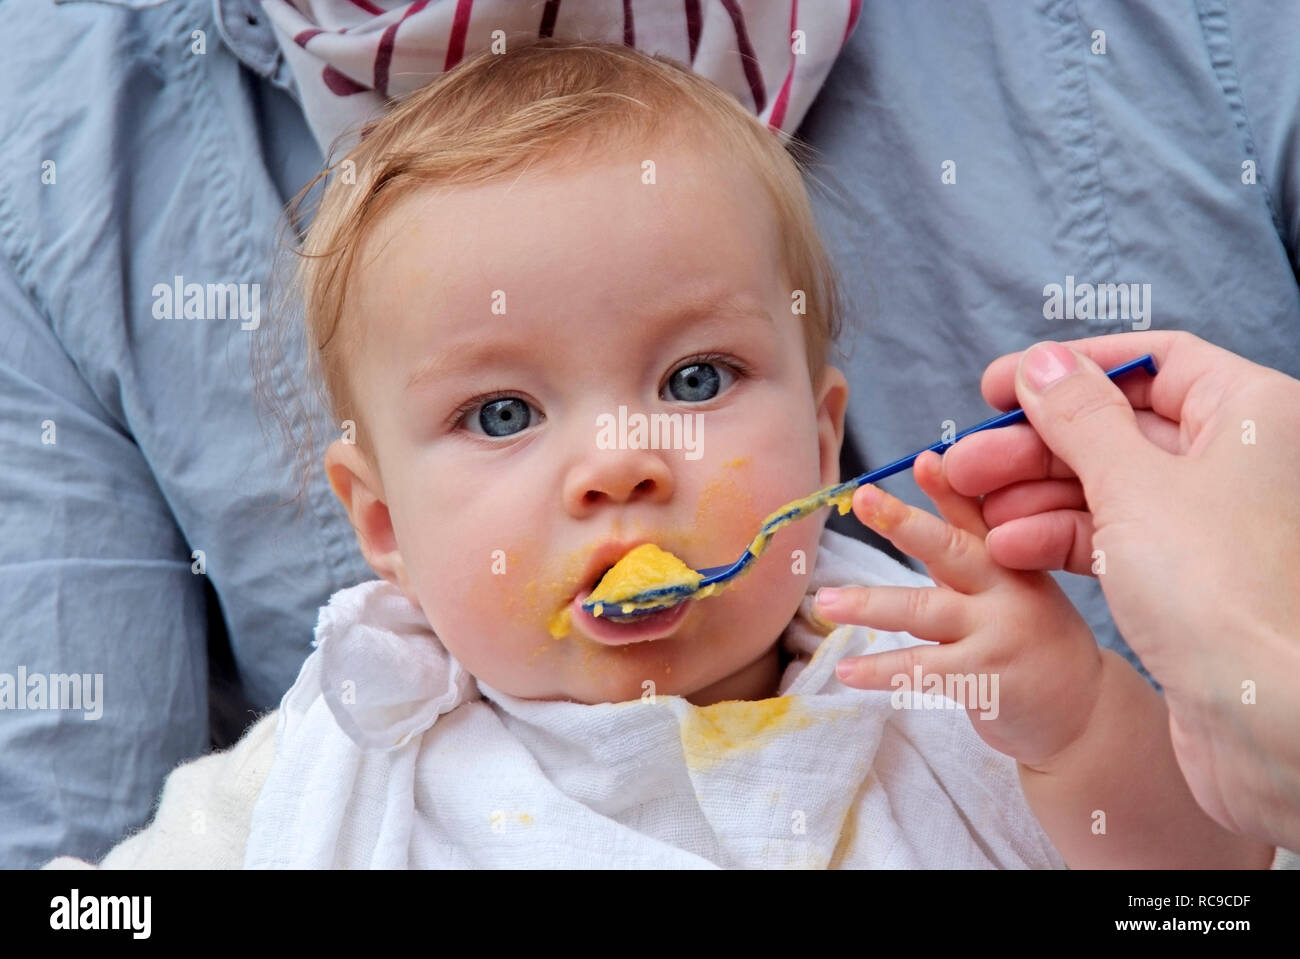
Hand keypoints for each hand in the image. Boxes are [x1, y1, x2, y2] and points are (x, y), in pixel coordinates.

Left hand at [817, 451, 1102, 769]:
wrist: (1084, 712)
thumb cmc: (1033, 637)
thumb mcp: (1008, 582)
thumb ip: (964, 538)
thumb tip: (922, 477)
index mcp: (1010, 562)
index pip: (976, 517)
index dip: (949, 487)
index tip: (921, 460)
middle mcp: (1008, 591)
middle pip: (951, 551)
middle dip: (904, 524)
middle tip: (862, 500)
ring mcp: (998, 636)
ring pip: (924, 612)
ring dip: (869, 604)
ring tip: (824, 602)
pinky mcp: (986, 680)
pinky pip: (924, 671)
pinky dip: (882, 671)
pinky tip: (846, 670)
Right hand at [942, 332, 1299, 847]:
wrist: (1264, 720)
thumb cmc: (1217, 591)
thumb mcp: (1131, 485)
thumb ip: (1078, 416)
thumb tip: (1043, 363)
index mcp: (1247, 413)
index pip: (1150, 361)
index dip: (1068, 368)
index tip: (999, 387)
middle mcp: (1235, 459)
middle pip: (1116, 425)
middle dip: (1033, 446)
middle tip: (966, 463)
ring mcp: (1209, 519)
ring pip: (1105, 484)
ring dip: (1033, 495)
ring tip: (976, 513)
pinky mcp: (1185, 574)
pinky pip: (1111, 535)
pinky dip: (1058, 538)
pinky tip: (1010, 550)